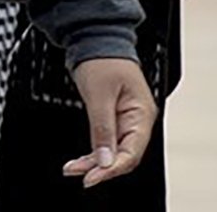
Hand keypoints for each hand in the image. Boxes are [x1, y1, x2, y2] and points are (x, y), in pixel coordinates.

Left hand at [63, 56, 153, 185]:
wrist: (95, 38)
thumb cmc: (102, 59)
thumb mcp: (99, 93)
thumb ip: (102, 128)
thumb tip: (104, 159)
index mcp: (142, 114)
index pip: (132, 153)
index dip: (112, 169)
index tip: (91, 178)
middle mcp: (137, 120)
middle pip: (124, 155)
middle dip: (101, 168)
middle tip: (78, 175)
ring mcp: (126, 120)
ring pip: (114, 150)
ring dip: (95, 161)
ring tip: (73, 168)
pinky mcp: (114, 117)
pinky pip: (107, 141)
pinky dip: (94, 151)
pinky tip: (83, 159)